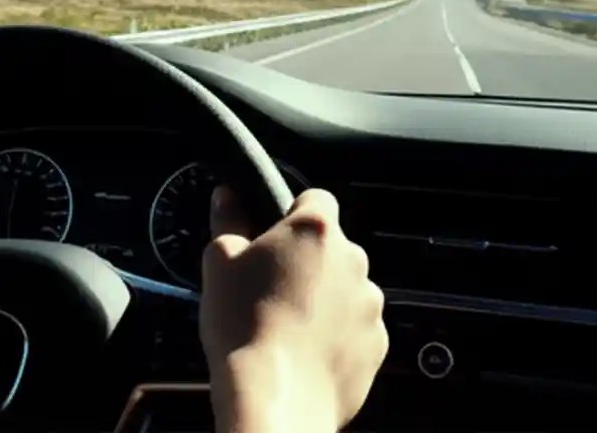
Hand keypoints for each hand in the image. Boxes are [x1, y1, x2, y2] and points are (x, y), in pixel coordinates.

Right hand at [199, 187, 386, 432]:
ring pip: (346, 288)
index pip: (314, 198)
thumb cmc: (242, 327)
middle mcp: (352, 260)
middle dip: (307, 261)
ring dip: (324, 298)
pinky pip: (356, 327)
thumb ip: (228, 220)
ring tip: (286, 325)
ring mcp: (369, 303)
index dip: (292, 214)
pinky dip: (337, 334)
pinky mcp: (377, 342)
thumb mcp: (219, 263)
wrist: (276, 399)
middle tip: (271, 287)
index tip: (273, 236)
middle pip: (332, 247)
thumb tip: (228, 197)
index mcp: (314, 230)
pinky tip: (305, 350)